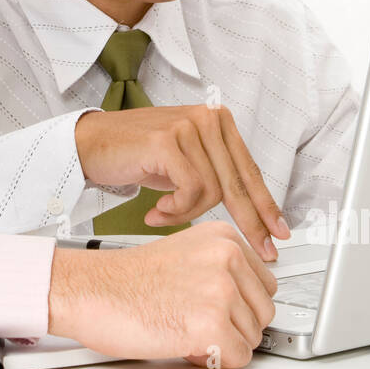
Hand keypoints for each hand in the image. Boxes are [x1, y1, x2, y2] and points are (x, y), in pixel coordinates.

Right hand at [47, 222, 278, 368]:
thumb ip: (222, 267)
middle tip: (196, 319)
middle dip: (235, 325)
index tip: (216, 306)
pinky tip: (186, 343)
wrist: (90, 290)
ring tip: (186, 327)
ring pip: (252, 337)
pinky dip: (214, 360)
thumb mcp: (186, 253)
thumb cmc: (126, 278)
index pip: (265, 283)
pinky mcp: (210, 324)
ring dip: (223, 342)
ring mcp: (221, 291)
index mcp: (223, 237)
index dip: (239, 304)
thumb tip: (250, 297)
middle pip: (264, 311)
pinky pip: (238, 358)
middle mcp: (226, 259)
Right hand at [75, 105, 288, 260]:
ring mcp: (188, 126)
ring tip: (165, 214)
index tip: (278, 232)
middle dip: (250, 223)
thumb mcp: (185, 163)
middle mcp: (208, 118)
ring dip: (188, 214)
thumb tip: (248, 210)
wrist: (91, 145)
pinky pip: (190, 189)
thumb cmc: (136, 155)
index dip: (266, 206)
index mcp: (217, 122)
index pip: (249, 170)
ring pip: (213, 192)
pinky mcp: (168, 141)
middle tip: (261, 250)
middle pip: (238, 183)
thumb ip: (215, 175)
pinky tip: (156, 210)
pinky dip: (175, 209)